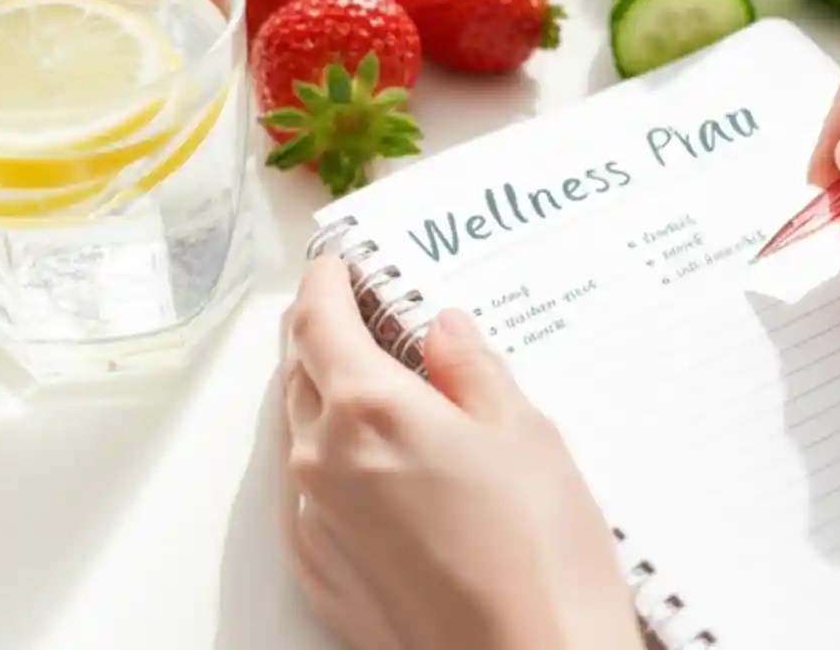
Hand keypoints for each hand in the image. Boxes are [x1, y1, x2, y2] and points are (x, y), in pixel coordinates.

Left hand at [278, 255, 644, 649]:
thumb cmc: (539, 556)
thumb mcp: (525, 433)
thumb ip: (471, 369)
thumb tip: (443, 332)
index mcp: (370, 410)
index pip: (321, 322)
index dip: (325, 284)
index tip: (332, 267)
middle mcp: (322, 462)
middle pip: (300, 373)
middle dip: (323, 335)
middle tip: (357, 318)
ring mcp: (315, 522)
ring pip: (299, 433)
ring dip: (325, 397)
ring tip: (378, 391)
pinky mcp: (322, 573)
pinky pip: (306, 493)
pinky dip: (329, 460)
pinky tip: (378, 468)